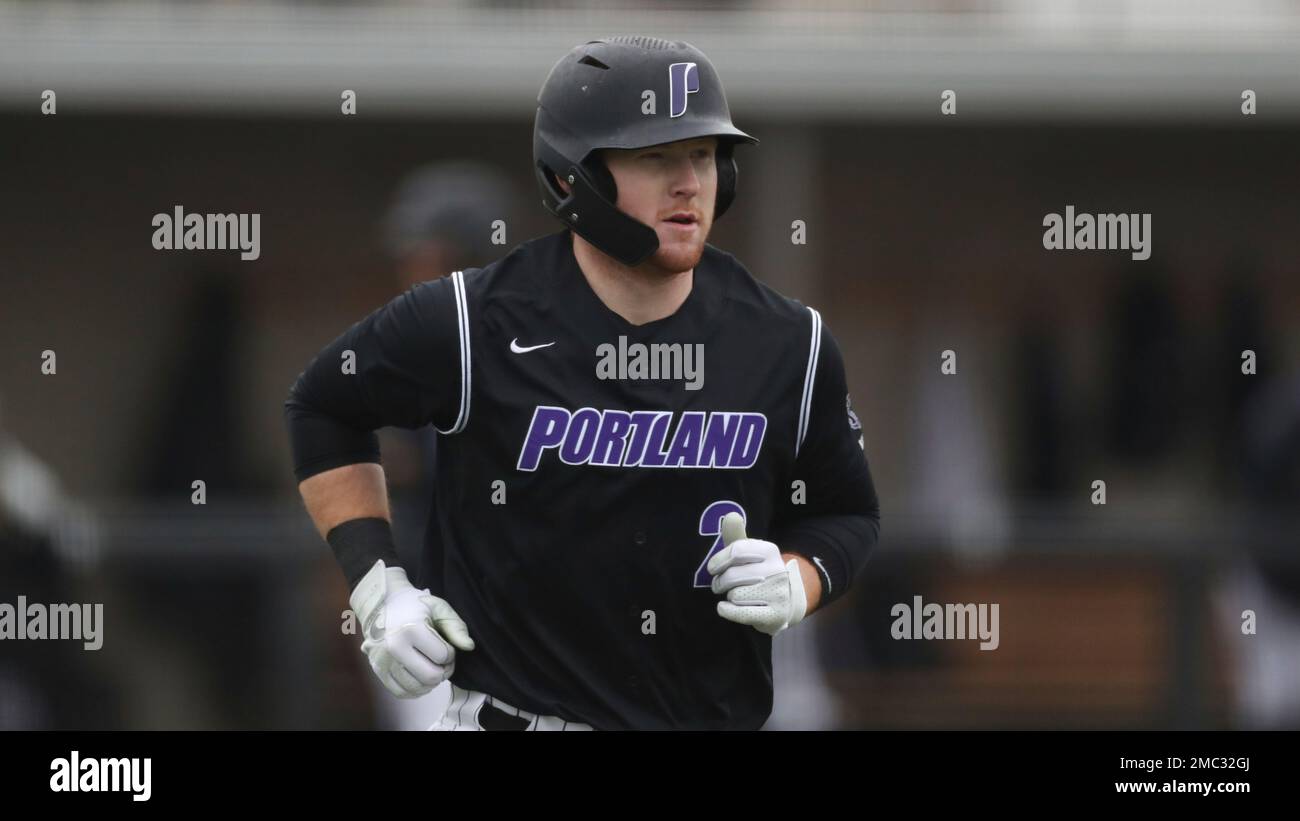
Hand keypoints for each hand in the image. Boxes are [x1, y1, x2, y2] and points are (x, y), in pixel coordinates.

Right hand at [348, 559, 474, 697]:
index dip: (451, 653)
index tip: (446, 645)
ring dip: (431, 681)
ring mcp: (383, 662)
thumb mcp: (439, 608)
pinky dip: (415, 689)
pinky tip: (420, 675)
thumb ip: (456, 627)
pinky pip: (402, 693)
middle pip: (431, 676)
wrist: (381, 606)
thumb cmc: (414, 606)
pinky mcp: (378, 672)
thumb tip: (469, 646)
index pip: (443, 656)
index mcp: (411, 630)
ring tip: (431, 666)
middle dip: (443, 670)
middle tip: (443, 660)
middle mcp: (394, 648)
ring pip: (417, 688)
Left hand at [707, 512, 807, 635]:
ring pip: (735, 595)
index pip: (735, 551)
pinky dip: (728, 611)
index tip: (713, 569)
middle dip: (720, 582)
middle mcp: (777, 570)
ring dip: (729, 596)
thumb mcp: (748, 553)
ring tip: (733, 595)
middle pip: (732, 575)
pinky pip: (742, 613)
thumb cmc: (758, 573)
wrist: (784, 601)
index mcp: (769, 551)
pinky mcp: (775, 615)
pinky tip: (724, 607)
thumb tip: (731, 516)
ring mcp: (778, 594)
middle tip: (720, 585)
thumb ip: (736, 536)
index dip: (718, 561)